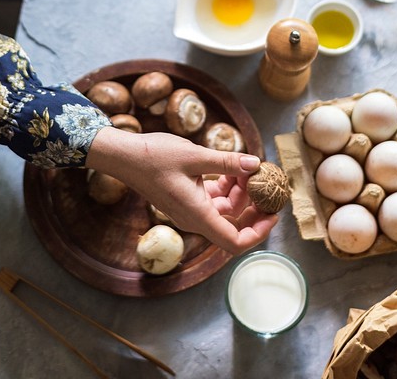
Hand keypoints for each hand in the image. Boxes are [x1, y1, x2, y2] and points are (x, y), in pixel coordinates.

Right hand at [86, 127, 278, 254]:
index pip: (234, 242)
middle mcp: (194, 217)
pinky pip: (212, 198)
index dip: (258, 233)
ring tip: (246, 166)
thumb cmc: (154, 157)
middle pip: (232, 224)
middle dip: (252, 205)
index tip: (272, 214)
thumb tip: (256, 164)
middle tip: (265, 184)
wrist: (124, 155)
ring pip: (223, 208)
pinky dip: (224, 184)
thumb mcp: (194, 156)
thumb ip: (227, 162)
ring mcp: (188, 208)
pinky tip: (230, 165)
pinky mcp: (185, 198)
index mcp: (197, 214)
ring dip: (238, 190)